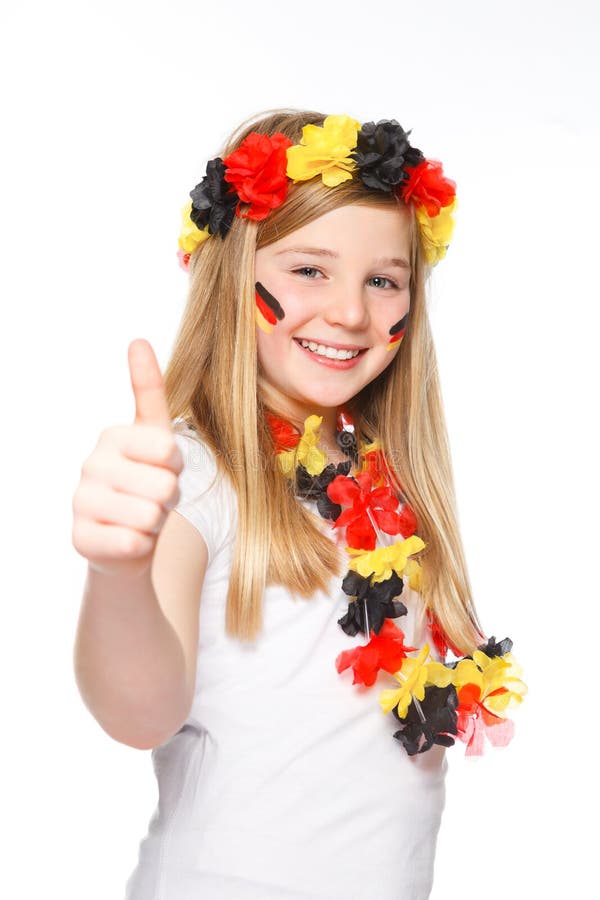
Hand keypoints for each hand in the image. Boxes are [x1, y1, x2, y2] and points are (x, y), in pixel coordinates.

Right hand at [72, 339, 183, 577]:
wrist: (129, 539)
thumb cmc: (148, 482)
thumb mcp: (157, 437)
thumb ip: (151, 392)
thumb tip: (137, 339)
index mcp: (113, 436)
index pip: (167, 450)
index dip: (176, 467)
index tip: (162, 468)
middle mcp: (91, 465)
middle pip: (163, 487)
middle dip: (168, 499)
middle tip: (153, 499)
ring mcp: (82, 502)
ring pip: (149, 516)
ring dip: (156, 522)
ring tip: (142, 518)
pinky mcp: (80, 538)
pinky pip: (133, 543)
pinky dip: (141, 545)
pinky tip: (128, 538)